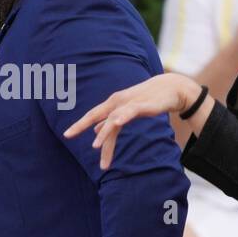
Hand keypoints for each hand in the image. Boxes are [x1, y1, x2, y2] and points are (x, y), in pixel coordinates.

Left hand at [63, 72, 199, 169]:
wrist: (171, 89)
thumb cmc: (147, 101)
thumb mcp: (125, 112)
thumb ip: (111, 121)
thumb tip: (95, 130)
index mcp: (112, 105)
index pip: (92, 115)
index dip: (79, 124)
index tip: (66, 135)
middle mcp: (117, 102)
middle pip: (96, 114)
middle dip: (80, 125)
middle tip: (67, 135)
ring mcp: (129, 103)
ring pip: (112, 118)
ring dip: (104, 133)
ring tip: (95, 146)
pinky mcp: (142, 105)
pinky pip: (130, 112)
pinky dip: (122, 117)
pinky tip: (116, 123)